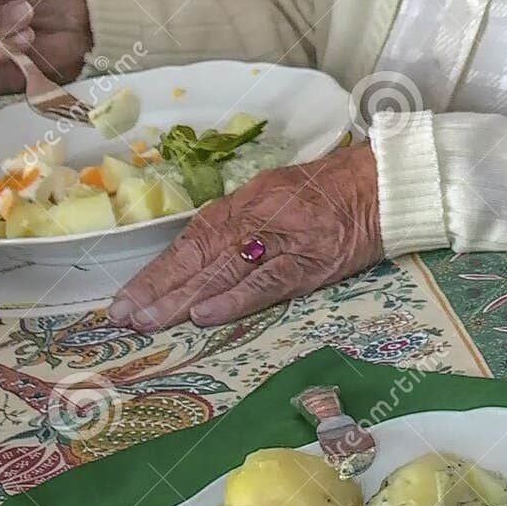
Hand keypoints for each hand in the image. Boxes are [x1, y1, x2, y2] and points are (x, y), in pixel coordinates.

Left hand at [105, 143, 381, 330]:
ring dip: (183, 298)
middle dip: (158, 287)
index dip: (158, 269)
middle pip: (199, 254)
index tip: (126, 297)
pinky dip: (235, 300)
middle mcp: (257, 216)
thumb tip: (200, 256)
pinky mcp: (312, 261)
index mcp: (246, 201)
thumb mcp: (277, 196)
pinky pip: (268, 282)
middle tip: (124, 316)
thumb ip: (242, 223)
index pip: (192, 238)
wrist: (382, 183)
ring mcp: (284, 238)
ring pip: (224, 269)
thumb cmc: (331, 191)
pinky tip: (205, 317)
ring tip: (150, 322)